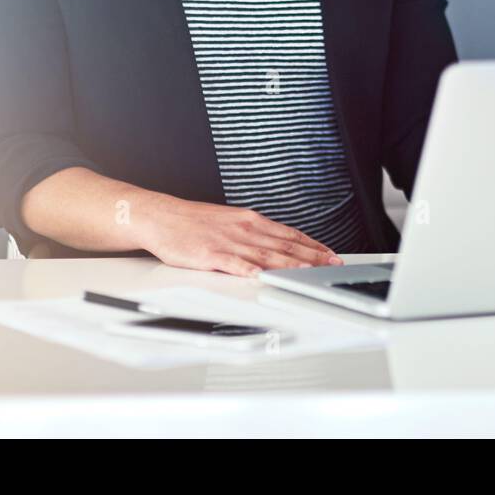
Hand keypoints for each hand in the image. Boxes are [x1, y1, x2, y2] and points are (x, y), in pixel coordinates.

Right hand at [137, 195, 344, 275]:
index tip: (330, 253)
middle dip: (312, 256)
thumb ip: (254, 233)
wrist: (162, 216)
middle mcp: (245, 229)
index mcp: (251, 221)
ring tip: (310, 272)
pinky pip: (234, 265)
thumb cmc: (194, 222)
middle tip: (332, 265)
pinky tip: (264, 277)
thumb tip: (277, 243)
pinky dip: (251, 271)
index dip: (313, 245)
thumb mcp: (230, 221)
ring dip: (291, 264)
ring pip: (266, 254)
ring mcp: (229, 242)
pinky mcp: (211, 255)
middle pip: (285, 245)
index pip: (289, 234)